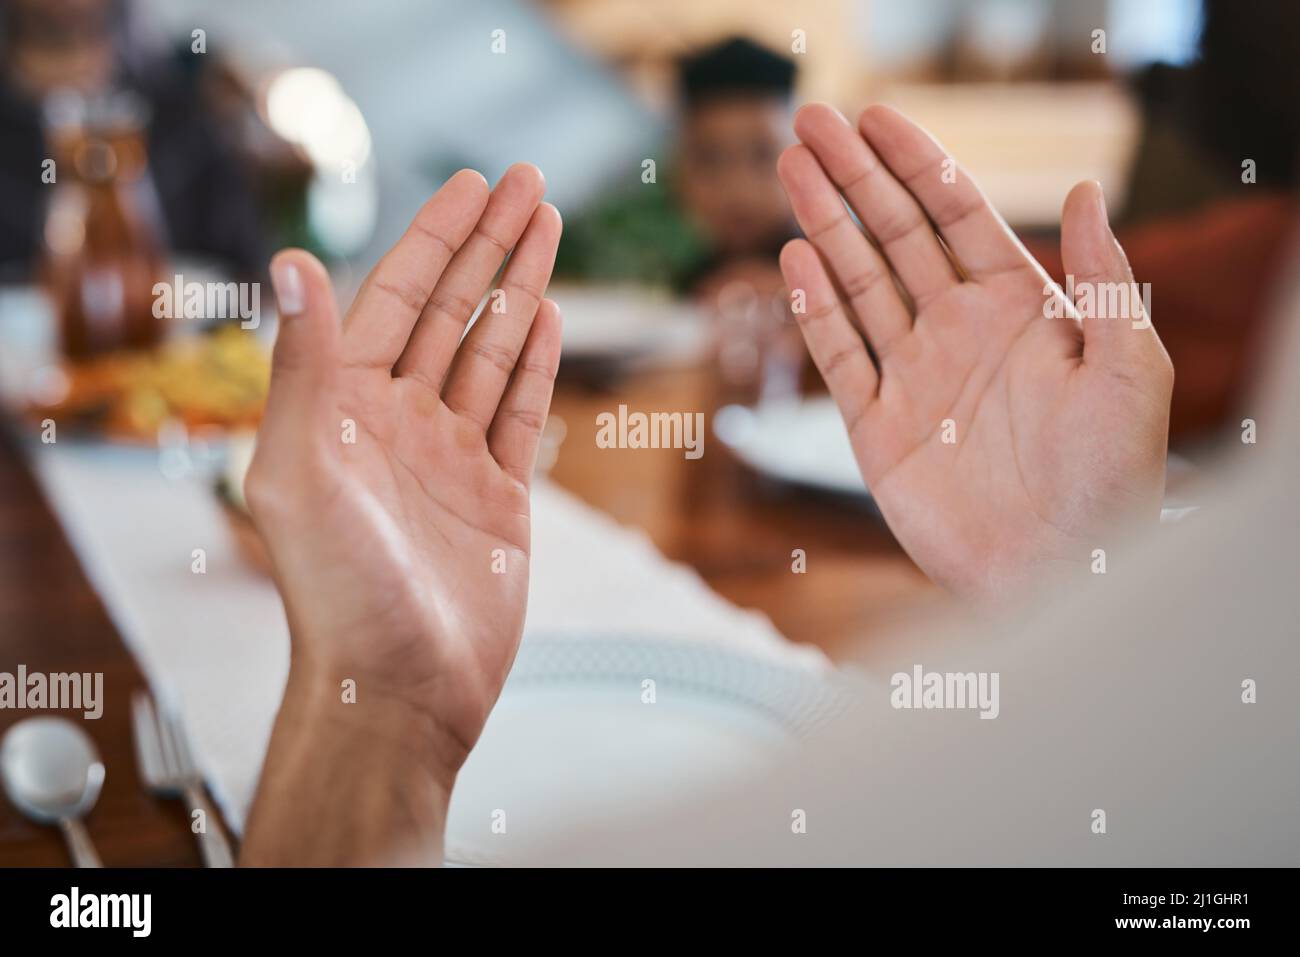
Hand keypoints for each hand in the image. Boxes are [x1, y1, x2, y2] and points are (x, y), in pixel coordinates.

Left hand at [240, 165, 560, 863]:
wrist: (400, 690)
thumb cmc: (340, 593)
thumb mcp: (303, 470)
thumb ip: (302, 367)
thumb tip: (291, 260)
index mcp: (346, 407)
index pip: (398, 297)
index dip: (436, 235)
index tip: (472, 183)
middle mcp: (399, 421)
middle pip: (453, 310)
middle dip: (490, 242)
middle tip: (530, 180)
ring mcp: (451, 456)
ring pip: (493, 350)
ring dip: (521, 286)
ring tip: (549, 226)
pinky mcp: (498, 496)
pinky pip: (520, 412)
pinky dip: (537, 361)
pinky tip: (549, 315)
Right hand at [777, 105, 1172, 599]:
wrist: (1061, 571)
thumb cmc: (1113, 475)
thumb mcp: (1131, 368)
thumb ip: (1104, 280)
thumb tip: (1088, 191)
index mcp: (1019, 309)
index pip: (957, 216)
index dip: (916, 163)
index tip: (876, 118)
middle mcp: (959, 333)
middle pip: (894, 237)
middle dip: (854, 178)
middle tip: (810, 121)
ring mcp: (913, 377)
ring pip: (858, 285)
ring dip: (823, 227)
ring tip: (789, 170)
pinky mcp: (876, 428)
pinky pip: (839, 357)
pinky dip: (814, 310)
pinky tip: (794, 259)